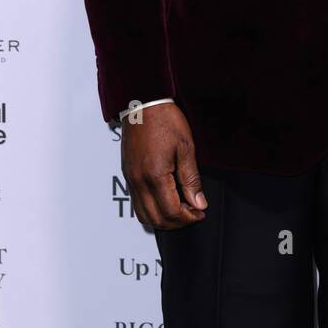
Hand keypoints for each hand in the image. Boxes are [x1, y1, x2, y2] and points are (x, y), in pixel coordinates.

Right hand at [121, 102, 207, 229]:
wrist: (143, 104)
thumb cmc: (165, 121)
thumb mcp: (186, 148)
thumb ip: (191, 179)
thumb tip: (198, 203)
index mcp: (155, 175)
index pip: (171, 211)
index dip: (188, 217)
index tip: (200, 213)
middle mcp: (139, 181)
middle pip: (156, 219)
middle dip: (176, 223)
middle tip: (193, 214)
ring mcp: (130, 178)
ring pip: (143, 214)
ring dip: (162, 219)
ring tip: (180, 210)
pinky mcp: (128, 174)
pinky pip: (136, 202)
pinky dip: (151, 209)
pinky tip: (165, 200)